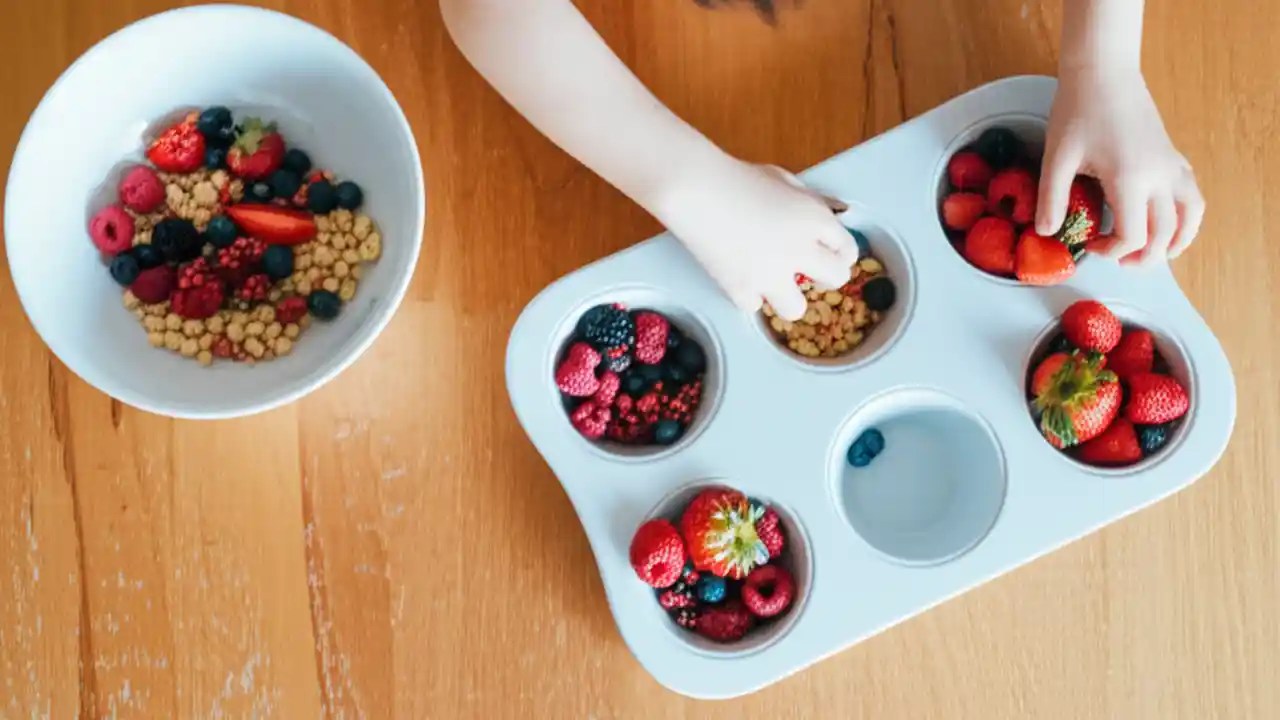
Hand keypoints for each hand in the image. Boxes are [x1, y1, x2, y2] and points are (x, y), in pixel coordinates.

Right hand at [656, 157, 857, 320]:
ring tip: (771, 282)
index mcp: (815, 219)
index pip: (848, 250)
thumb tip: (831, 215)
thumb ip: (811, 202)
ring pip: (797, 310)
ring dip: (786, 297)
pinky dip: (747, 294)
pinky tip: (738, 274)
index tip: (826, 254)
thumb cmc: (738, 177)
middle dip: (824, 276)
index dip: (838, 252)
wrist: (695, 189)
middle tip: (805, 270)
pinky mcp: (741, 290)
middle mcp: (800, 251)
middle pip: (836, 279)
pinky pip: (754, 306)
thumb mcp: (785, 180)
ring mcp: (770, 275)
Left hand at [1036, 67, 1204, 264]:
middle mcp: (1160, 176)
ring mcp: (1172, 165)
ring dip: (1176, 241)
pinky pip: (1192, 194)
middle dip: (1144, 257)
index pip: (1133, 236)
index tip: (1091, 246)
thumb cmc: (1078, 110)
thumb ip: (1051, 198)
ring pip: (1191, 215)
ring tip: (1153, 252)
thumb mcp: (1057, 158)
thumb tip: (1046, 233)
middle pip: (1166, 234)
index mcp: (1131, 179)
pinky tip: (1164, 220)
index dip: (1112, 251)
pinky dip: (1186, 216)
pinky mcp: (1173, 155)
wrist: (1103, 72)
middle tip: (1119, 261)